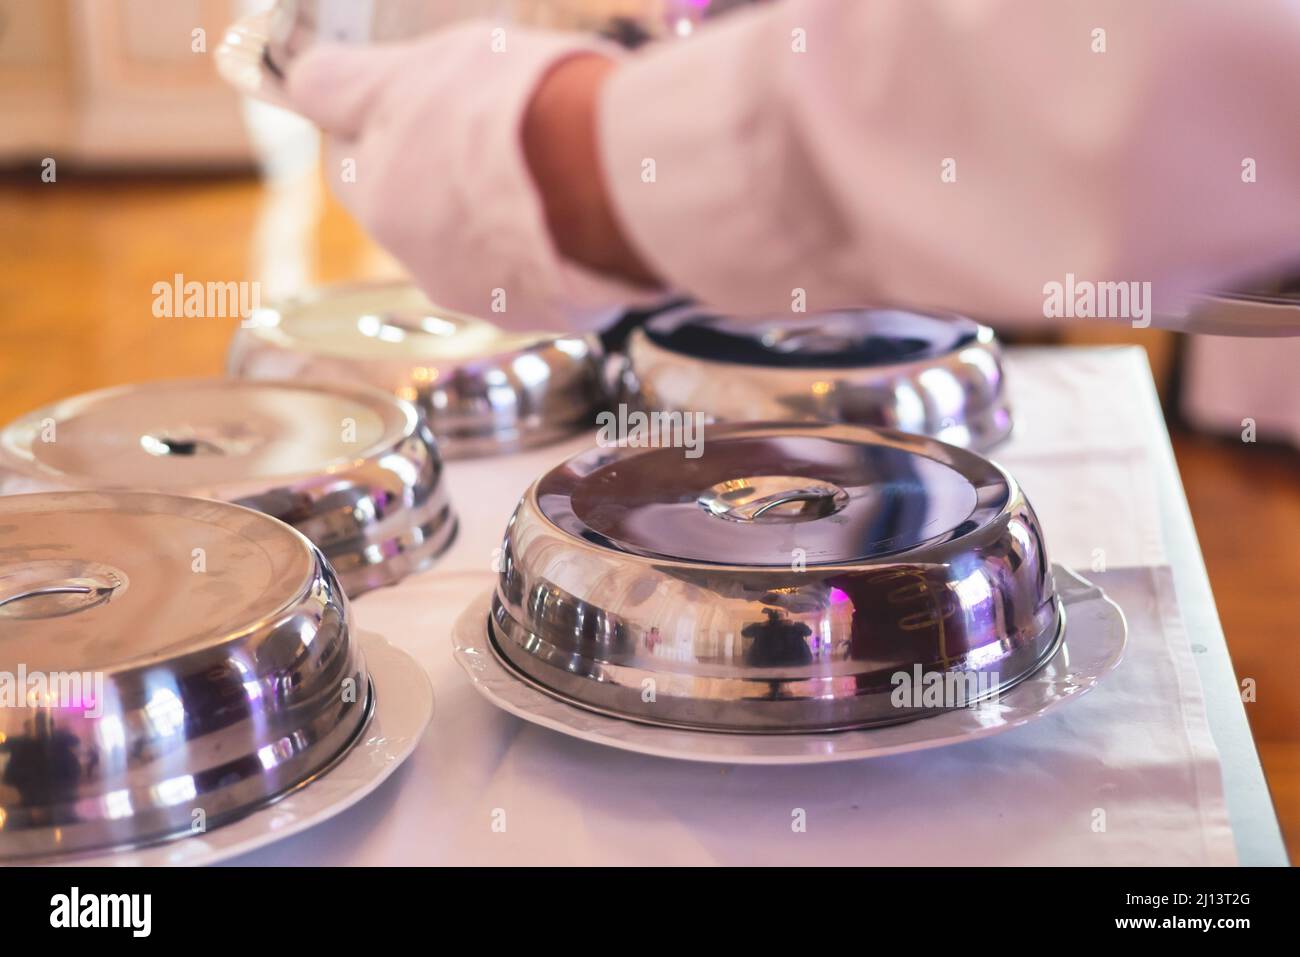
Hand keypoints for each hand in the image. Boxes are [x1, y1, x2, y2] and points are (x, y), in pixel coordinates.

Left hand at [286, 21, 658, 327]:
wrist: (615, 179)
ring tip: (543, 170)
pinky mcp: (542, 315)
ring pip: (469, 249)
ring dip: (488, 215)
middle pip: (409, 212)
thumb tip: (302, 81)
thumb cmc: (520, 111)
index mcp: (380, 198)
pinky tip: (571, 212)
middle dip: (434, 175)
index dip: (377, 127)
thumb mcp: (419, 66)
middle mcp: (421, 261)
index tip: (414, 101)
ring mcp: (483, 296)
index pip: (348, 163)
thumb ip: (351, 80)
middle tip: (484, 130)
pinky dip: (538, 248)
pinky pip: (527, 277)